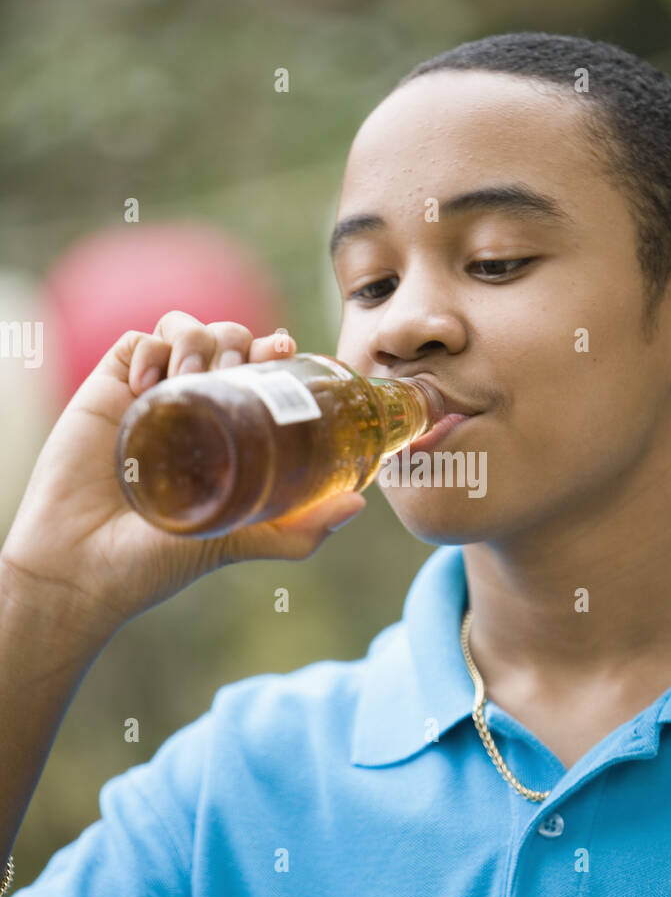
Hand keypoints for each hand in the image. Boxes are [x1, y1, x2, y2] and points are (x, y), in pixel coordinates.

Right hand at [0, 313, 365, 634]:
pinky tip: (151, 382)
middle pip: (227, 339)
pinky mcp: (107, 390)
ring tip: (190, 375)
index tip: (284, 349)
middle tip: (235, 368)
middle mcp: (193, 408)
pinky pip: (136, 340)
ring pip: (185, 329)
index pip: (259, 370)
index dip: (274, 349)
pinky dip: (150, 347)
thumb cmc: (158, 562)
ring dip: (197, 337)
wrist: (84, 567)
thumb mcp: (239, 543)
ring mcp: (150, 396)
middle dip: (238, 340)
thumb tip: (359, 506)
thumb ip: (296, 532)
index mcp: (227, 433)